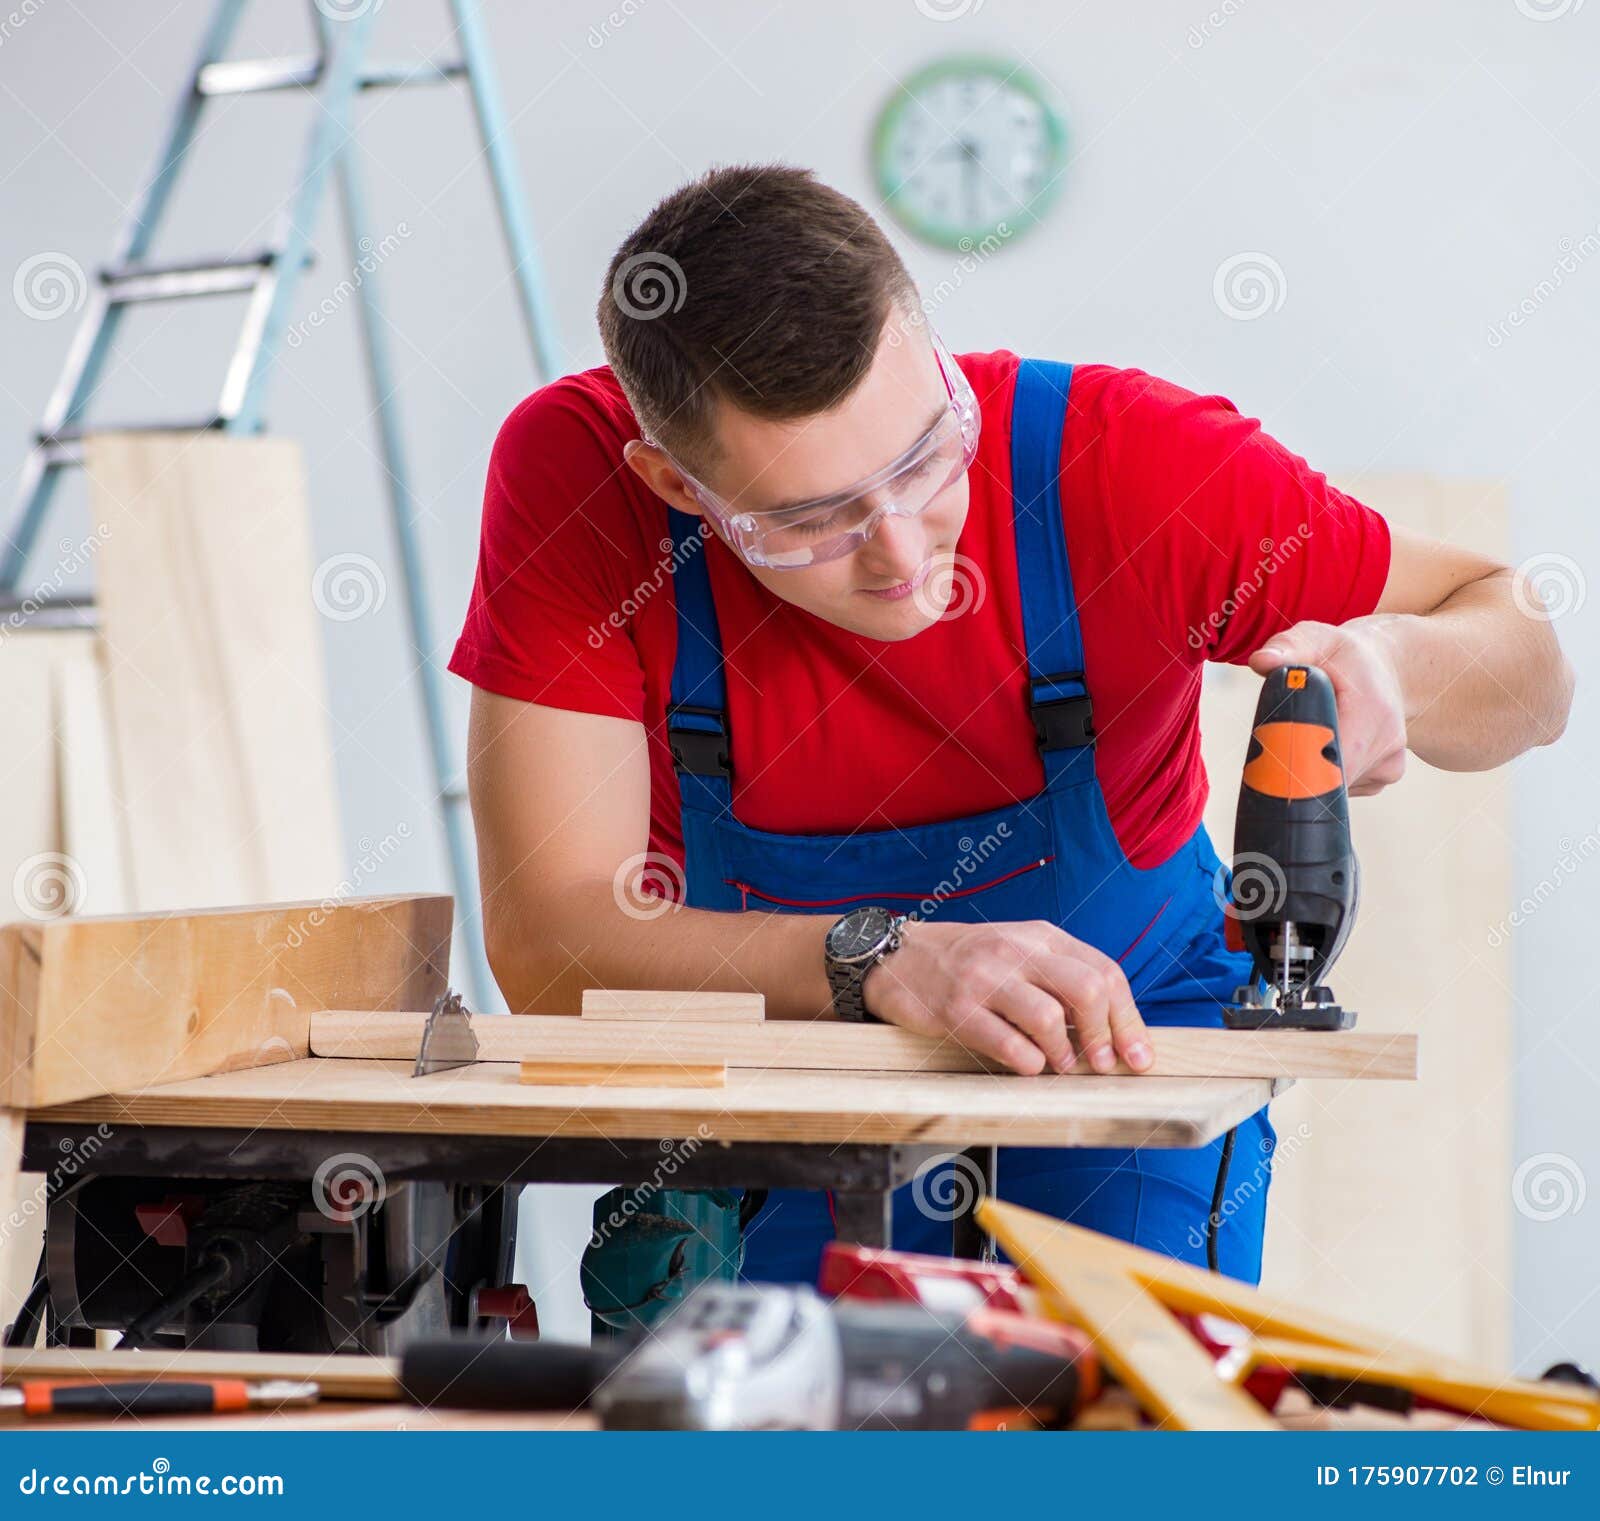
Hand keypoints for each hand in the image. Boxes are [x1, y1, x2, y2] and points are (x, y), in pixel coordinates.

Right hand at [860, 918, 1152, 1076]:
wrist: (899, 958)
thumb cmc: (970, 962)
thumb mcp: (1019, 953)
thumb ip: (1061, 978)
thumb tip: (1113, 1029)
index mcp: (1041, 936)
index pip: (1105, 972)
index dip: (1129, 1020)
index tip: (1139, 1056)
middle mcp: (1016, 952)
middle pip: (1087, 991)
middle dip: (1104, 1037)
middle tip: (1101, 1065)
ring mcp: (985, 979)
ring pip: (1050, 1019)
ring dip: (1064, 1054)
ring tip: (1059, 1065)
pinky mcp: (957, 1010)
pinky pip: (1009, 1046)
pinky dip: (1029, 1065)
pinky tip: (1027, 1065)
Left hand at [1248, 619, 1407, 796]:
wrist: (1382, 670)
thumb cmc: (1342, 655)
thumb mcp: (1316, 639)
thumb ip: (1287, 648)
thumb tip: (1262, 661)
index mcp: (1374, 712)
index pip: (1331, 761)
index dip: (1295, 767)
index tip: (1268, 761)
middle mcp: (1387, 746)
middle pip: (1326, 781)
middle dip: (1292, 769)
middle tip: (1271, 746)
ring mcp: (1386, 768)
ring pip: (1330, 788)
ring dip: (1307, 770)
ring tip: (1302, 735)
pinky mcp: (1379, 780)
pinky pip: (1338, 789)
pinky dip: (1322, 773)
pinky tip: (1322, 744)